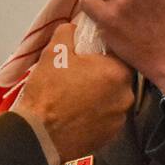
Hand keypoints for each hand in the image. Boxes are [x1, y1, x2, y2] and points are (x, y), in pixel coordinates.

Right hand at [15, 23, 135, 163]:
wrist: (39, 135)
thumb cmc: (48, 94)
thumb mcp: (54, 52)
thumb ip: (67, 33)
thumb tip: (72, 28)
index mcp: (117, 72)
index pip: (117, 54)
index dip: (101, 54)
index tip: (87, 57)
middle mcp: (125, 96)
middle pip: (117, 78)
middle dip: (101, 76)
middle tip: (79, 77)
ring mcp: (119, 118)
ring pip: (113, 99)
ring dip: (99, 97)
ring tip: (76, 98)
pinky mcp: (110, 136)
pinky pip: (107, 119)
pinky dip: (96, 115)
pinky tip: (77, 114)